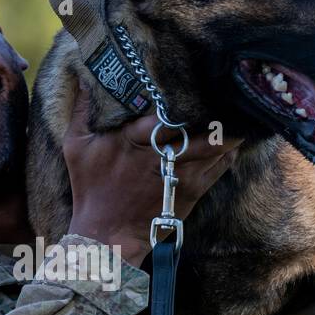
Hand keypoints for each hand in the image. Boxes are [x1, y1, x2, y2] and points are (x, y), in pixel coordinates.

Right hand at [63, 84, 242, 265]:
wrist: (107, 235)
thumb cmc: (90, 189)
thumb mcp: (76, 147)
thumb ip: (82, 111)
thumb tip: (86, 78)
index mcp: (133, 140)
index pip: (165, 113)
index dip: (184, 97)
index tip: (194, 79)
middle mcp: (160, 156)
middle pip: (198, 128)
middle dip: (215, 110)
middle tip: (227, 91)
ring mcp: (180, 175)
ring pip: (215, 146)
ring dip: (228, 129)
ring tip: (238, 110)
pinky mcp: (192, 191)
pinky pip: (220, 167)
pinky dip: (229, 151)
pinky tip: (234, 138)